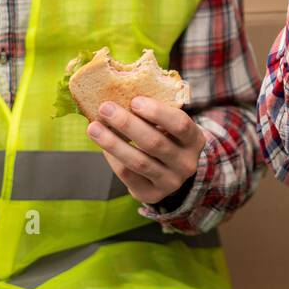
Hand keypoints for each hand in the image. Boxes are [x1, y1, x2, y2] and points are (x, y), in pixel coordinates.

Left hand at [87, 97, 206, 204]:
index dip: (157, 112)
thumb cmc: (166, 139)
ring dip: (113, 143)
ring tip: (93, 128)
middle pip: (154, 143)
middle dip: (127, 124)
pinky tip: (103, 145)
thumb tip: (119, 94)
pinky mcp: (153, 194)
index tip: (134, 100)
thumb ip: (153, 112)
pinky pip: (128, 175)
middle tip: (105, 108)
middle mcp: (187, 163)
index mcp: (195, 140)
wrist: (171, 173)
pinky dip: (113, 158)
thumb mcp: (169, 126)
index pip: (180, 124)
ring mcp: (171, 182)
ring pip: (138, 161)